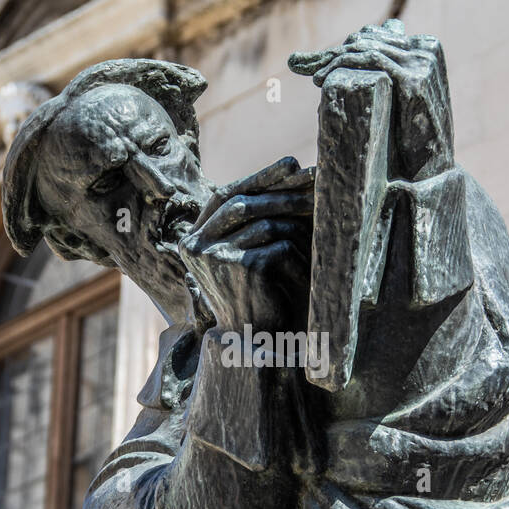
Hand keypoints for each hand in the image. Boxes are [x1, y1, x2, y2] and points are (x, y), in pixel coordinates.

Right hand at [178, 157, 314, 332]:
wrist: (252, 344)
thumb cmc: (253, 295)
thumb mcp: (242, 251)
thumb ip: (250, 218)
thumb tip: (288, 168)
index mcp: (191, 240)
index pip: (224, 196)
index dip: (258, 178)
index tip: (291, 165)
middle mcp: (195, 247)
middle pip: (242, 202)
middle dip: (281, 190)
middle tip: (313, 177)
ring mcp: (216, 257)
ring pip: (263, 223)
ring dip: (295, 223)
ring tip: (317, 225)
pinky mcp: (241, 269)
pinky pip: (278, 246)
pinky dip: (297, 255)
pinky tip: (305, 269)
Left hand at [288, 19, 452, 178]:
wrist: (432, 170)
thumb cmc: (413, 140)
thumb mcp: (401, 100)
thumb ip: (389, 74)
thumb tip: (364, 65)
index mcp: (425, 48)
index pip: (375, 37)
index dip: (343, 48)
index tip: (313, 62)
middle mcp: (426, 50)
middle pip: (366, 41)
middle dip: (330, 54)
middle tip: (299, 64)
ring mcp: (422, 63)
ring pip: (364, 49)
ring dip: (331, 60)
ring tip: (312, 77)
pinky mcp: (414, 79)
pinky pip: (371, 62)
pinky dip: (342, 66)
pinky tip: (323, 79)